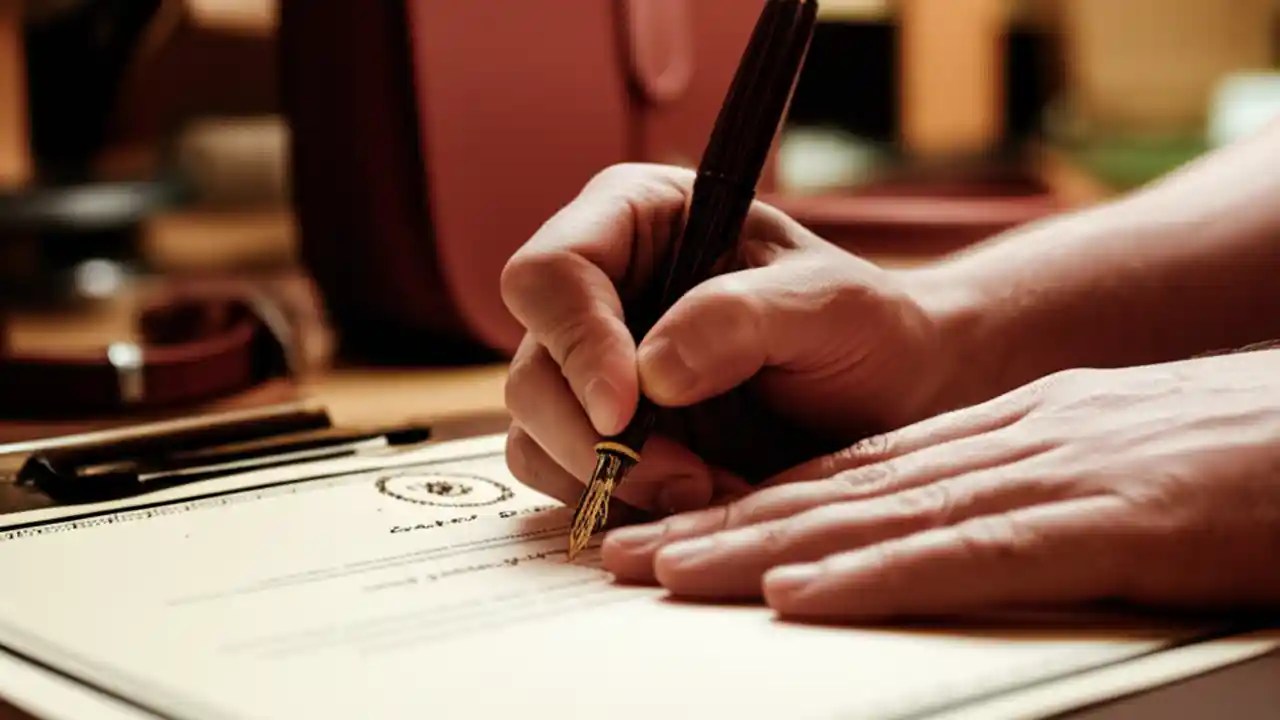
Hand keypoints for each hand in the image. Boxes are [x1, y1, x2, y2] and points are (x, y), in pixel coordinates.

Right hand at [500, 164, 958, 518]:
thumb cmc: (862, 328)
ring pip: (534, 433)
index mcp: (635, 220)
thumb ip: (739, 319)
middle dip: (593, 437)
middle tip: (683, 476)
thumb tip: (651, 372)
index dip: (576, 341)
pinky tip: (696, 498)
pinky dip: (618, 505)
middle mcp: (598, 292)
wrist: (887, 396)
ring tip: (706, 488)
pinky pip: (564, 479)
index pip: (551, 270)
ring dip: (608, 480)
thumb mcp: (826, 304)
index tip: (627, 407)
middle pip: (531, 367)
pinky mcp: (603, 436)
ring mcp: (592, 370)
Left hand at [600, 350, 1279, 620]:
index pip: (856, 476)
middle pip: (839, 494)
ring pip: (876, 518)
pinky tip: (803, 597)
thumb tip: (945, 533)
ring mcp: (1050, 476)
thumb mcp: (1106, 460)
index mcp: (1005, 434)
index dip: (758, 508)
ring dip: (763, 551)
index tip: (682, 535)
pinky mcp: (1105, 518)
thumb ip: (1021, 490)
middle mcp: (1006, 444)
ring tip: (671, 575)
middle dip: (726, 530)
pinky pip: (970, 553)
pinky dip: (877, 576)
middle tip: (628, 556)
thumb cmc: (1237, 453)